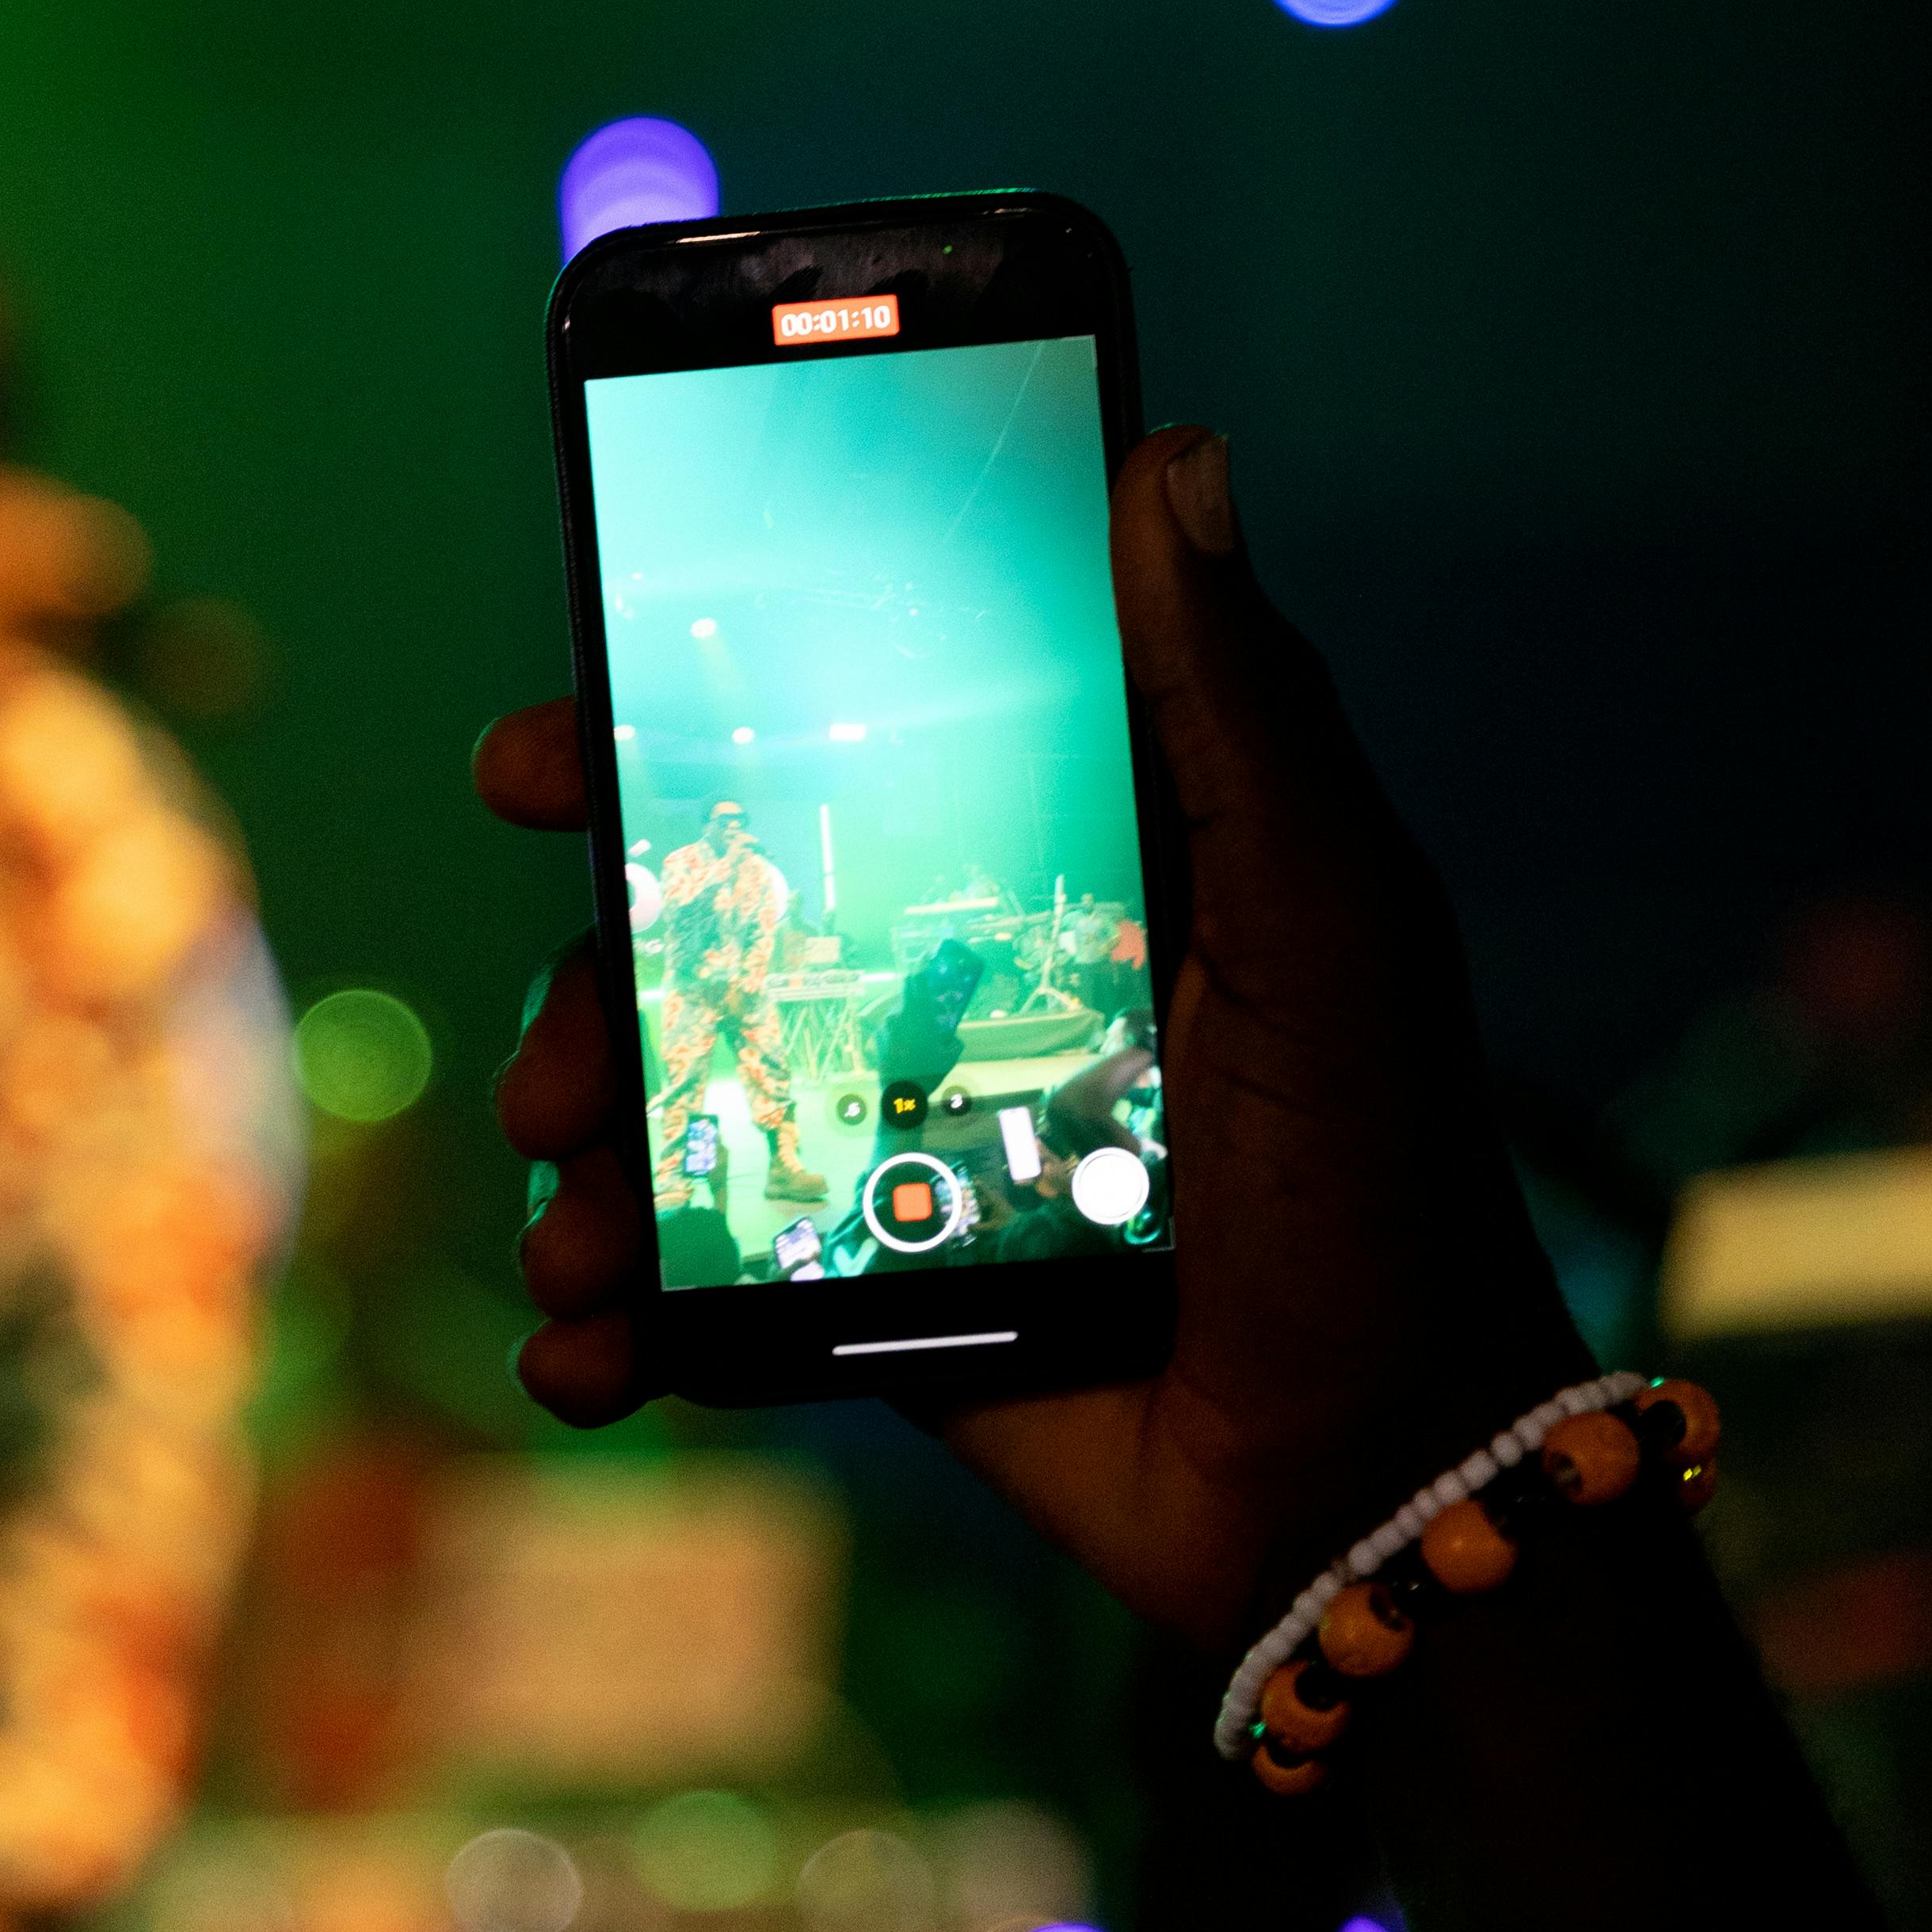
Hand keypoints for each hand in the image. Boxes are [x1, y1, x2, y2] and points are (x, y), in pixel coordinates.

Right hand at [481, 427, 1582, 1650]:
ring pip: (672, 1096)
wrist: (1376, 1480)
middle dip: (590, 965)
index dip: (677, 726)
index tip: (561, 735)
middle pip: (704, 924)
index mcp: (1044, 864)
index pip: (833, 747)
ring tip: (579, 1218)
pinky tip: (585, 1345)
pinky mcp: (866, 1291)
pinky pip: (691, 1284)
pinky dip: (606, 1315)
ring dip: (584, 1148)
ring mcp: (894, 1138)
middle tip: (549, 1025)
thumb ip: (1239, 705)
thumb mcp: (1326, 922)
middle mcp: (945, 981)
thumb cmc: (1382, 1176)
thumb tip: (1172, 451)